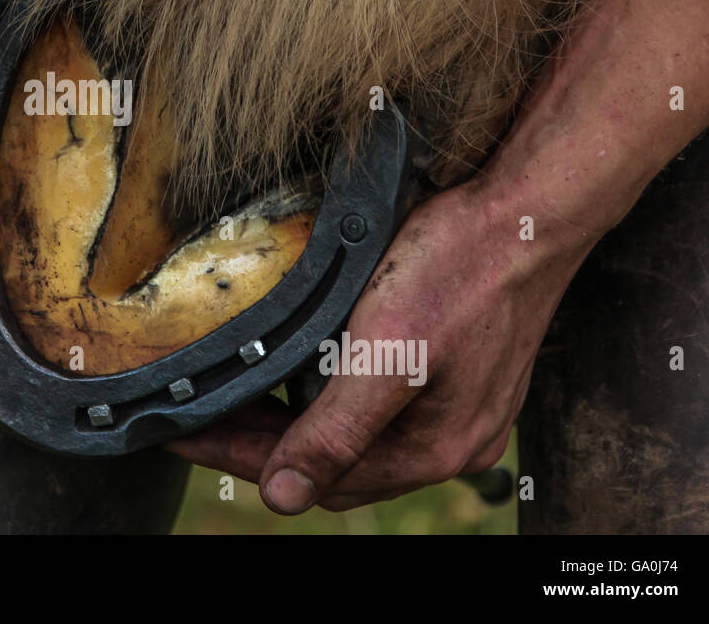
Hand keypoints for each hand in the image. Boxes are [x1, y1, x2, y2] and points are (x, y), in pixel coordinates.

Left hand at [166, 178, 594, 513]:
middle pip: (331, 460)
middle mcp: (445, 438)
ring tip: (232, 393)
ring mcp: (453, 405)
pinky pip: (373, 399)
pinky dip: (325, 390)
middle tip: (195, 415)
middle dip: (257, 442)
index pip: (312, 475)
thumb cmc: (464, 272)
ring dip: (291, 418)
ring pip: (350, 431)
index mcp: (432, 448)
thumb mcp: (388, 354)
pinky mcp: (452, 369)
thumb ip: (335, 432)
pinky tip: (296, 364)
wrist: (529, 210)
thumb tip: (282, 498)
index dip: (237, 456)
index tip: (179, 436)